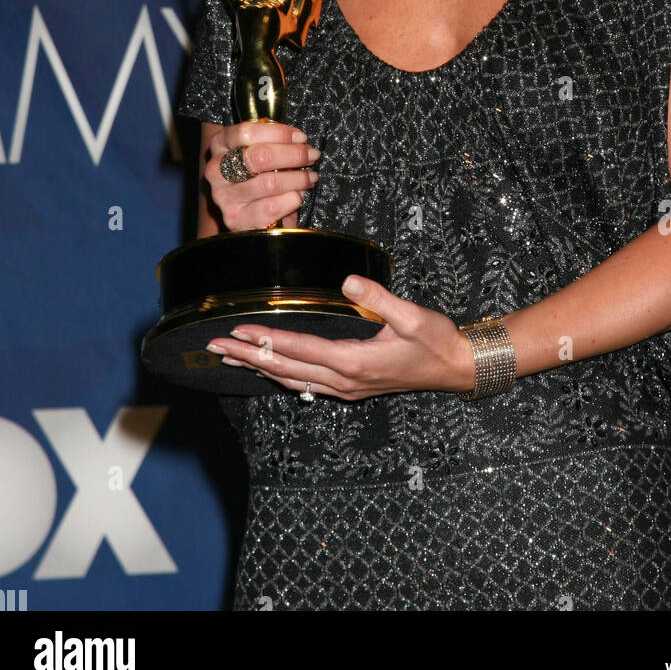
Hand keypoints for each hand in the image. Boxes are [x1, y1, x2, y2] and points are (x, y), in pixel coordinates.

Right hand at [204, 120, 320, 231]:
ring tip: (310, 177)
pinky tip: (299, 195)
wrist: (241, 209)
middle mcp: (216, 170)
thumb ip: (272, 143)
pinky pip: (272, 207)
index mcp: (220, 144)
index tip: (300, 137)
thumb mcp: (256, 150)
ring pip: (270, 183)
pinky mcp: (236, 219)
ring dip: (298, 179)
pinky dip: (293, 199)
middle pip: (260, 157)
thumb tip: (300, 142)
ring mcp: (224, 196)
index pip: (247, 132)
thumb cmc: (254, 172)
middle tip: (311, 155)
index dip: (279, 133)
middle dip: (294, 155)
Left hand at [206, 277, 476, 398]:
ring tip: (229, 359)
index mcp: (353, 361)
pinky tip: (269, 369)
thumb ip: (377, 298)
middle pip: (284, 369)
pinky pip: (305, 384)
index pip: (298, 349)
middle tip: (214, 346)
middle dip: (247, 357)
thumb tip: (347, 281)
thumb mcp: (412, 315)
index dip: (265, 339)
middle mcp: (344, 380)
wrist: (456, 368)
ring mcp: (346, 388)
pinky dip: (280, 374)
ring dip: (258, 368)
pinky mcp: (351, 387)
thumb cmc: (436, 340)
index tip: (237, 330)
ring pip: (291, 380)